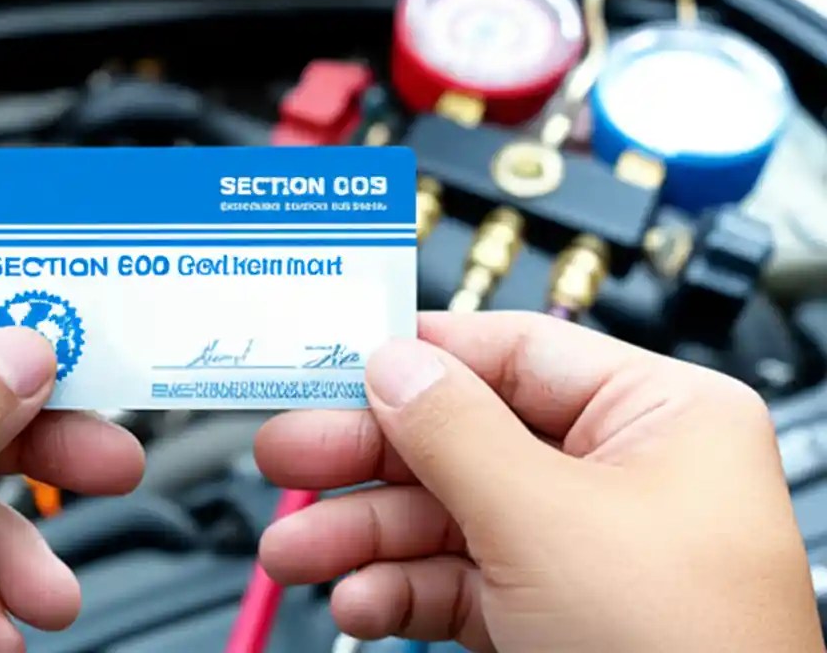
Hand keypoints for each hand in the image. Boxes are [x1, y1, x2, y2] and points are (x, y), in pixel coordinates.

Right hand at [255, 312, 820, 651]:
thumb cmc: (690, 649)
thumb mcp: (548, 520)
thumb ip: (455, 432)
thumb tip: (395, 365)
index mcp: (657, 418)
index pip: (515, 354)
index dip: (418, 358)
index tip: (334, 359)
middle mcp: (618, 476)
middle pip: (461, 440)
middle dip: (366, 460)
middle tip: (288, 454)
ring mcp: (578, 551)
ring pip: (444, 519)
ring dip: (362, 537)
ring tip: (296, 551)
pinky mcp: (547, 616)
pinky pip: (455, 583)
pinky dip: (398, 591)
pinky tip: (359, 600)